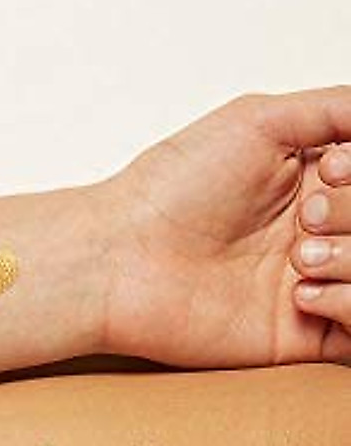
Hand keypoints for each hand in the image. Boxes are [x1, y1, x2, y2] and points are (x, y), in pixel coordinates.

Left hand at [103, 89, 350, 366]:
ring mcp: (313, 283)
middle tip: (304, 218)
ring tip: (300, 257)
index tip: (331, 168)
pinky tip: (300, 293)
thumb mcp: (259, 120)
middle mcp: (318, 232)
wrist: (116, 260)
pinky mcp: (299, 336)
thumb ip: (337, 109)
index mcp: (315, 181)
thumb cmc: (169, 189)